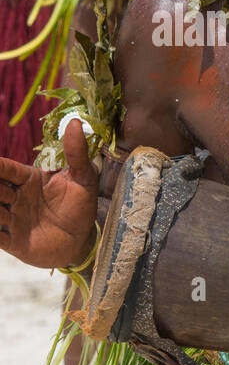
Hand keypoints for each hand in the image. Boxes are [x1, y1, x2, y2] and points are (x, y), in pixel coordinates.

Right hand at [0, 120, 99, 268]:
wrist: (82, 241)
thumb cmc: (80, 207)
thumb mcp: (84, 178)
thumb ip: (77, 152)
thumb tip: (75, 122)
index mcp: (26, 179)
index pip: (4, 168)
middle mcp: (14, 197)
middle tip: (2, 191)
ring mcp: (10, 219)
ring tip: (2, 208)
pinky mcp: (11, 240)